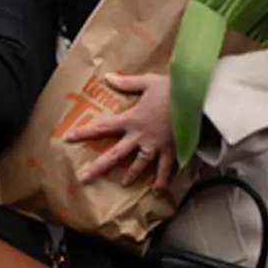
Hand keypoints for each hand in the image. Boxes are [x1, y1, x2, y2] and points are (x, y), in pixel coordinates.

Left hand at [65, 72, 174, 188]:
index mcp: (131, 120)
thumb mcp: (148, 82)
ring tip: (124, 184)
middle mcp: (140, 137)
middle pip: (115, 155)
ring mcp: (156, 146)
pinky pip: (166, 168)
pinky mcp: (172, 150)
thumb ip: (127, 83)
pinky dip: (164, 179)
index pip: (103, 128)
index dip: (85, 133)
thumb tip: (107, 78)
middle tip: (84, 178)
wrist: (198, 101)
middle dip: (98, 167)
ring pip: (140, 165)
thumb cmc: (173, 90)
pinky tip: (160, 189)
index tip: (69, 138)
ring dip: (131, 175)